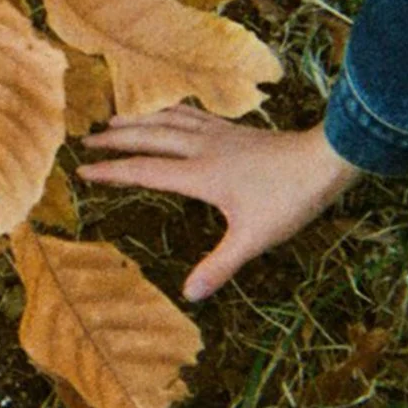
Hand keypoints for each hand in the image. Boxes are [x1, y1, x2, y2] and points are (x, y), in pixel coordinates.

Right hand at [79, 108, 361, 300]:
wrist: (325, 159)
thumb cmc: (289, 200)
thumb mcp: (252, 239)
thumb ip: (218, 266)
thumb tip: (189, 295)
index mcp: (199, 175)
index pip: (144, 170)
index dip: (111, 171)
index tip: (81, 170)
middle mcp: (203, 148)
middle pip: (149, 138)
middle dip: (115, 140)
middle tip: (87, 140)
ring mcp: (220, 135)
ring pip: (169, 120)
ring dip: (140, 120)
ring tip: (116, 119)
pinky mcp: (235, 130)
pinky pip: (193, 115)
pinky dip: (172, 112)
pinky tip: (171, 112)